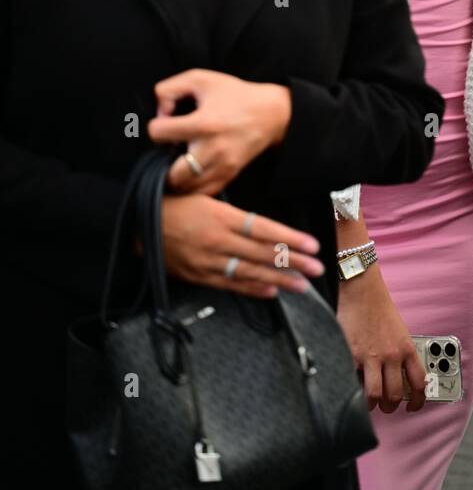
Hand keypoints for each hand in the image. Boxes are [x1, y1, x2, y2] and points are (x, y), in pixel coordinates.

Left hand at [148, 69, 290, 193]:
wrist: (271, 113)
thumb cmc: (234, 94)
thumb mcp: (200, 78)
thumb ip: (169, 89)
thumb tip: (159, 113)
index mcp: (204, 123)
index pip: (158, 134)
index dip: (156, 126)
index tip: (167, 121)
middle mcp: (213, 149)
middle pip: (171, 174)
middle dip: (163, 161)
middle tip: (170, 148)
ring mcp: (222, 166)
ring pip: (185, 187)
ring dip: (175, 175)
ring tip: (179, 159)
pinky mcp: (229, 175)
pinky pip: (202, 193)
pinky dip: (191, 185)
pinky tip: (192, 169)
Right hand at [161, 193, 323, 297]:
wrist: (136, 224)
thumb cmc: (173, 203)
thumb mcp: (206, 197)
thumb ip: (234, 214)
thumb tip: (264, 227)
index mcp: (221, 217)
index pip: (264, 230)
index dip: (291, 239)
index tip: (313, 245)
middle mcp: (217, 241)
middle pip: (263, 253)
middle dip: (294, 262)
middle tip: (318, 268)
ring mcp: (208, 261)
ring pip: (250, 272)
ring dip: (279, 279)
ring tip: (301, 284)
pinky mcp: (198, 275)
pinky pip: (230, 285)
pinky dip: (252, 289)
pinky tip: (271, 291)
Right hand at [337, 265, 427, 413]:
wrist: (362, 288)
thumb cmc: (378, 306)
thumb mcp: (398, 330)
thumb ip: (399, 353)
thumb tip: (397, 376)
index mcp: (406, 348)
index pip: (418, 383)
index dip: (417, 400)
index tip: (413, 406)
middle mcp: (391, 354)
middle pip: (394, 394)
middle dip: (390, 406)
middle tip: (385, 406)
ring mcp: (371, 356)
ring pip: (375, 395)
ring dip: (372, 404)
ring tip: (368, 403)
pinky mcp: (351, 355)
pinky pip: (353, 383)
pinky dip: (352, 390)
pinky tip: (351, 389)